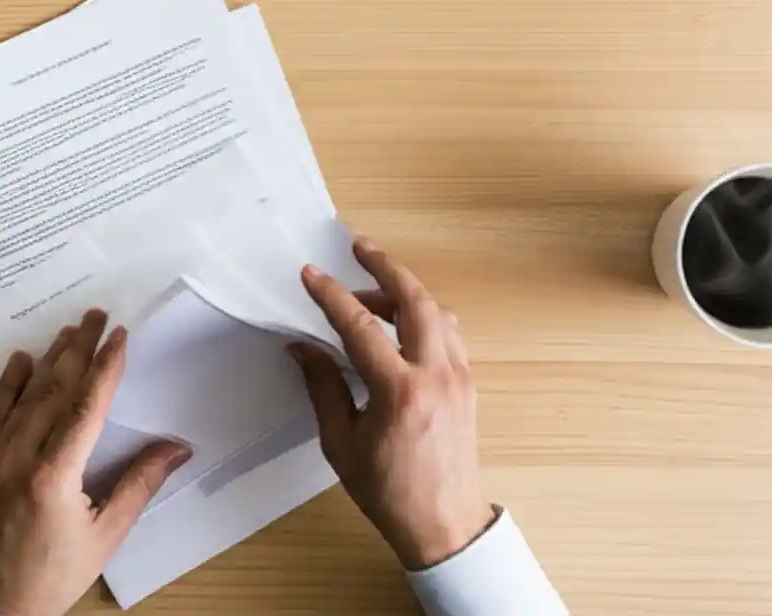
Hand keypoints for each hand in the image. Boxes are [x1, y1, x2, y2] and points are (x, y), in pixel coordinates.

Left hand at [0, 309, 192, 614]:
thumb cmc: (53, 576)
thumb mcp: (105, 535)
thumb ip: (138, 484)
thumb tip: (176, 449)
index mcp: (53, 478)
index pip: (85, 408)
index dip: (105, 369)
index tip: (118, 338)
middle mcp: (18, 460)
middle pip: (54, 391)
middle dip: (78, 350)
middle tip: (96, 316)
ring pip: (25, 397)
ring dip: (49, 361)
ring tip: (69, 330)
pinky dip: (10, 384)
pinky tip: (21, 359)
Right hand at [290, 238, 493, 570]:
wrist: (444, 524)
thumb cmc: (389, 492)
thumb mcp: (341, 442)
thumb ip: (324, 386)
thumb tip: (303, 347)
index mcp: (400, 392)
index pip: (361, 326)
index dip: (332, 296)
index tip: (310, 277)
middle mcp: (437, 376)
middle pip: (416, 300)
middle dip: (386, 267)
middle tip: (359, 248)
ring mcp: (459, 377)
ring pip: (438, 312)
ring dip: (406, 292)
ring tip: (373, 294)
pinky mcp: (468, 384)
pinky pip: (449, 333)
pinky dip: (425, 316)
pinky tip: (402, 323)